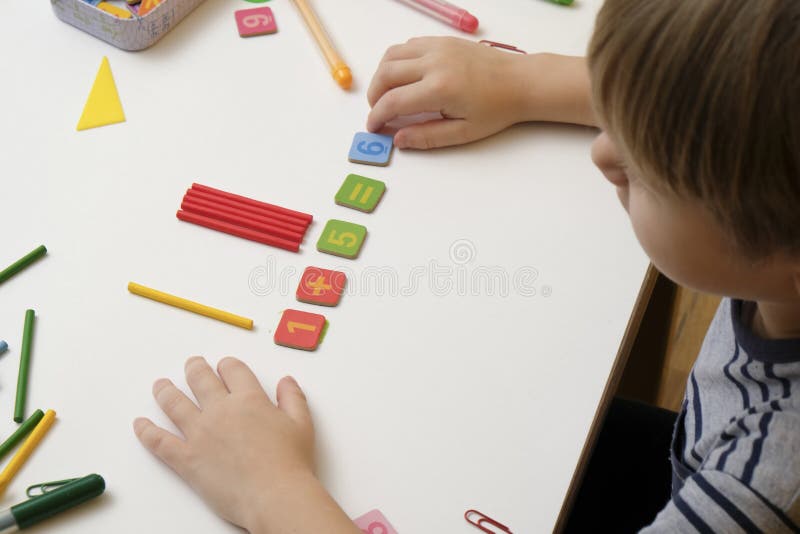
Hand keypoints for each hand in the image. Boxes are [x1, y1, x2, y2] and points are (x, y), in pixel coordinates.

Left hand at [134, 357, 357, 533]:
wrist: (274, 495)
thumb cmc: (290, 463)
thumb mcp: (302, 424)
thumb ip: (293, 398)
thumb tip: (287, 381)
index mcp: (249, 399)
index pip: (233, 370)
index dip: (228, 365)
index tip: (224, 366)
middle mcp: (220, 410)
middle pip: (200, 379)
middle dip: (194, 368)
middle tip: (191, 364)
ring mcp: (200, 434)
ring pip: (175, 403)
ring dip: (165, 391)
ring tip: (160, 385)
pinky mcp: (187, 459)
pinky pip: (159, 442)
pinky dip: (146, 432)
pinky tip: (140, 424)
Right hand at [367, 37, 594, 149]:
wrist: (521, 82)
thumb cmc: (497, 109)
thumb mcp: (463, 132)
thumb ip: (427, 136)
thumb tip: (398, 139)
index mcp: (439, 89)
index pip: (393, 102)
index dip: (377, 116)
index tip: (374, 127)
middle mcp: (434, 63)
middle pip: (385, 75)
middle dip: (374, 96)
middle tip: (378, 112)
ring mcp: (437, 47)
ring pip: (391, 55)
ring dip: (381, 76)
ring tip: (387, 95)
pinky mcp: (441, 41)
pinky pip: (407, 46)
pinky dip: (397, 61)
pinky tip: (404, 78)